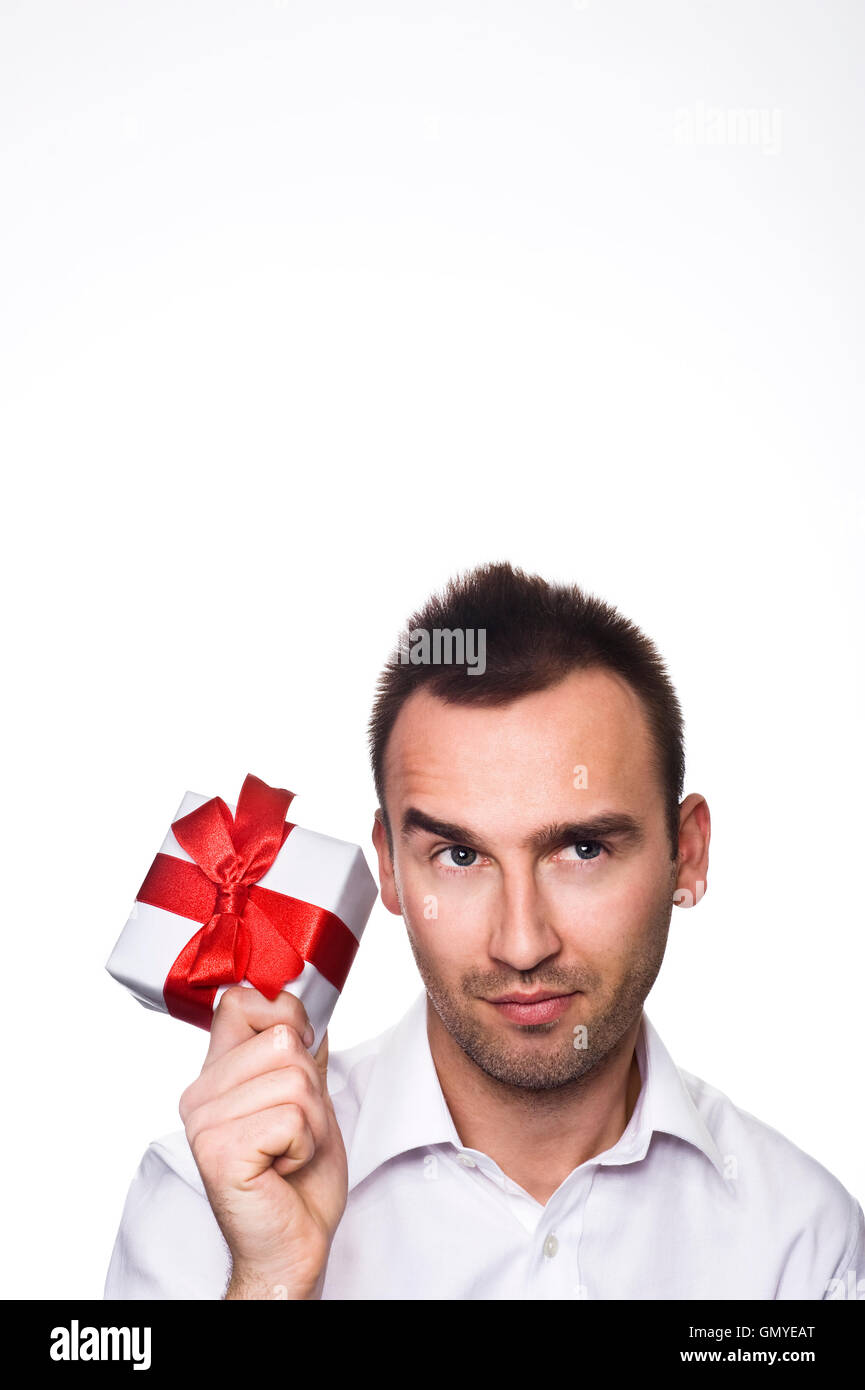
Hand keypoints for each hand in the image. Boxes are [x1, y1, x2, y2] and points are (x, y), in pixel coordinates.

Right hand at [178, 986, 346, 1299]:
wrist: (292, 1244)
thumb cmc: (299, 1179)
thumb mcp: (308, 1100)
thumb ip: (301, 1053)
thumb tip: (309, 1003)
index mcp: (215, 1075)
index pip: (240, 1001)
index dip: (284, 1017)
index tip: (299, 1056)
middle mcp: (200, 1094)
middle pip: (283, 1040)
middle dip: (312, 1088)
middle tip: (296, 1130)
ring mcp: (204, 1123)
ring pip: (294, 1079)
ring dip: (312, 1121)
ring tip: (290, 1151)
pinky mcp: (219, 1152)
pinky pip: (291, 1117)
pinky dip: (305, 1144)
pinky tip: (283, 1168)